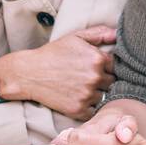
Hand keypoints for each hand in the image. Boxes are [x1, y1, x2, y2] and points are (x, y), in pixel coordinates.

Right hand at [0, 25, 115, 119]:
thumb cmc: (53, 53)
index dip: (106, 67)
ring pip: (102, 97)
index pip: (116, 67)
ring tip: (78, 87)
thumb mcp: (75, 37)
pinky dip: (87, 107)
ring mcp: (87, 95)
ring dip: (94, 94)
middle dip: (102, 80)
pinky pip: (92, 111)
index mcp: (98, 59)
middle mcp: (95, 77)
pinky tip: (75, 98)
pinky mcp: (78, 110)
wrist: (28, 73)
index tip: (95, 67)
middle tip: (85, 78)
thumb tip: (117, 34)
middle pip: (111, 83)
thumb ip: (99, 33)